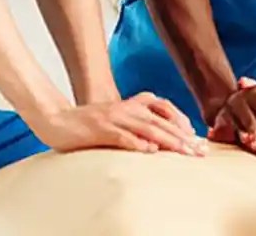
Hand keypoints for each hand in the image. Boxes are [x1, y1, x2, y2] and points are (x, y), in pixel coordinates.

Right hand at [30, 91, 206, 155]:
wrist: (57, 120)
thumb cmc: (88, 124)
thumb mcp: (117, 119)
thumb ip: (137, 125)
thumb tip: (159, 141)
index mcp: (131, 104)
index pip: (164, 109)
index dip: (182, 122)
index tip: (197, 138)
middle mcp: (126, 108)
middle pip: (161, 121)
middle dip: (182, 136)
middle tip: (199, 150)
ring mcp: (114, 117)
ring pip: (147, 127)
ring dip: (168, 140)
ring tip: (184, 151)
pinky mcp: (100, 129)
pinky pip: (122, 136)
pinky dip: (137, 143)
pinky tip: (150, 151)